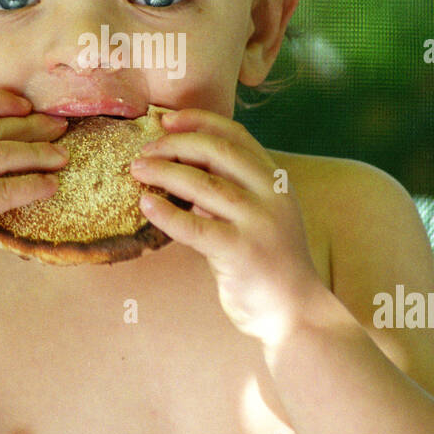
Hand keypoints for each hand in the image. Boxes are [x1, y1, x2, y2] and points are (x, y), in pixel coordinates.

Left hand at [130, 108, 323, 344]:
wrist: (295, 313)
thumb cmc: (268, 263)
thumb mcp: (258, 215)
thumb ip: (229, 190)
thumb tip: (181, 166)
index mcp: (276, 181)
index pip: (237, 136)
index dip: (200, 121)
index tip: (167, 120)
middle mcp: (272, 195)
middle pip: (218, 153)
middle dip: (176, 145)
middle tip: (146, 150)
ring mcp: (259, 223)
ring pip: (204, 186)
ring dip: (166, 172)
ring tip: (138, 169)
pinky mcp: (242, 253)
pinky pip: (195, 228)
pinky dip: (166, 214)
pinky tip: (146, 204)